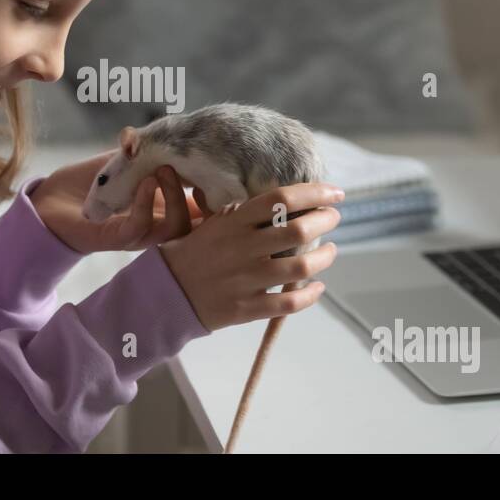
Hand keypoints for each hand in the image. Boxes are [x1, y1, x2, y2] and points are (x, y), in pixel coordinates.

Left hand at [30, 150, 205, 254]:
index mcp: (167, 206)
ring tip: (161, 171)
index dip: (220, 196)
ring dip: (174, 197)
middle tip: (178, 166)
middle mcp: (160, 222)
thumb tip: (172, 129)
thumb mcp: (125, 159)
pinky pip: (140, 228)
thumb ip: (147, 147)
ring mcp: (142, 233)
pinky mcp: (117, 238)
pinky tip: (142, 182)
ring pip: (175, 229)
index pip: (206, 210)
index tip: (217, 169)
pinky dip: (144, 203)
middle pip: (200, 224)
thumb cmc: (89, 182)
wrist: (51, 200)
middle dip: (201, 195)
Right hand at [158, 183, 344, 331]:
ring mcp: (246, 279)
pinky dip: (310, 294)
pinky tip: (317, 287)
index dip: (314, 192)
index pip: (280, 198)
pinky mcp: (247, 307)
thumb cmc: (189, 252)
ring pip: (300, 266)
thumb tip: (278, 197)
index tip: (334, 192)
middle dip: (325, 220)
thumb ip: (241, 211)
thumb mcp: (209, 222)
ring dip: (324, 257)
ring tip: (330, 251)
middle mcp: (242, 247)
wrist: (164, 293)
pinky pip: (289, 302)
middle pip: (297, 229)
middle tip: (332, 218)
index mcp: (232, 221)